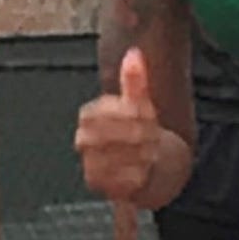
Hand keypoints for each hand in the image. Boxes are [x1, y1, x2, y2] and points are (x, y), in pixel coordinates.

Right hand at [75, 46, 169, 205]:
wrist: (147, 168)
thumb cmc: (139, 133)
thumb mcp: (140, 105)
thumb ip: (135, 81)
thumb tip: (134, 54)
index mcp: (89, 116)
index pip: (98, 110)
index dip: (123, 111)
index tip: (146, 111)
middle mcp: (84, 140)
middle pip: (103, 135)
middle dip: (133, 134)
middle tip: (154, 134)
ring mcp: (90, 164)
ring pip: (111, 158)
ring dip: (137, 154)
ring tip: (154, 152)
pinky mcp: (100, 186)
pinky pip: (117, 180)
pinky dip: (136, 174)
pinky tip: (147, 169)